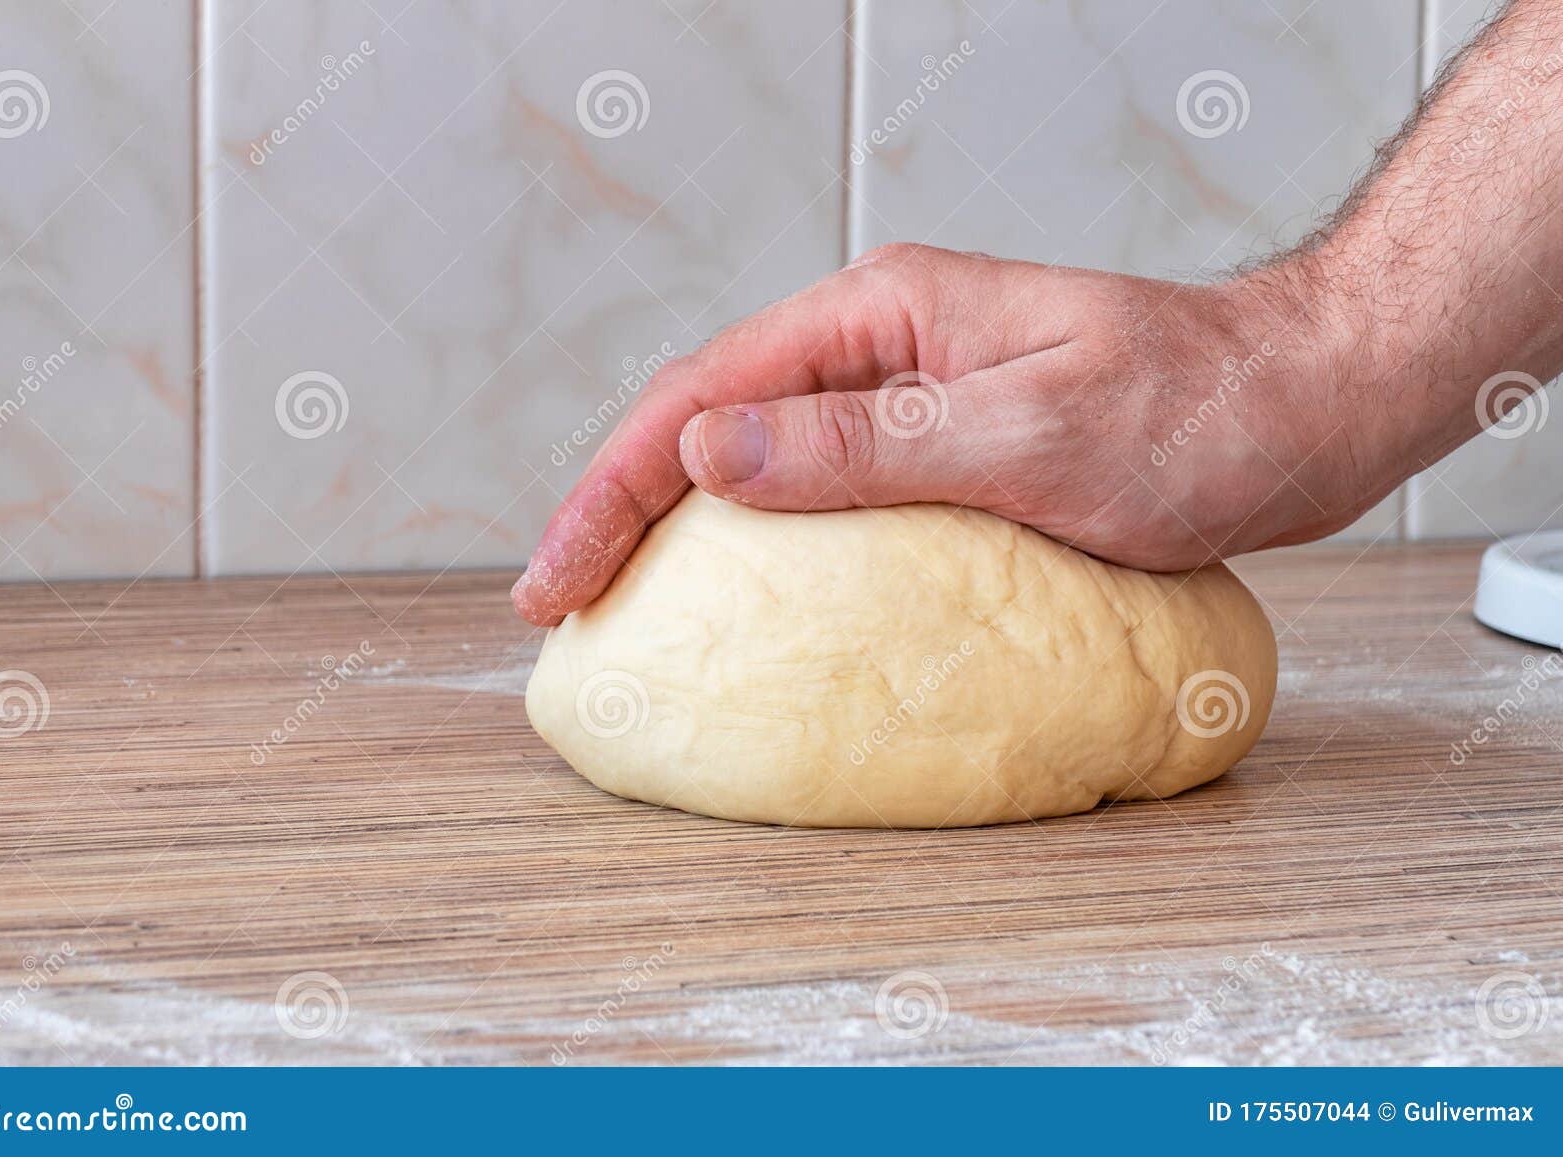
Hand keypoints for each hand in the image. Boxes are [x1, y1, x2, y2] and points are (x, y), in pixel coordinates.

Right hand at [512, 243, 1374, 626]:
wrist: (1306, 405)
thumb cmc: (1197, 415)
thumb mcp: (1032, 434)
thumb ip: (869, 441)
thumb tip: (707, 447)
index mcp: (885, 314)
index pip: (704, 394)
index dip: (614, 488)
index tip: (558, 580)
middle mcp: (884, 342)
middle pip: (709, 418)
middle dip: (620, 508)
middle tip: (558, 606)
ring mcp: (913, 392)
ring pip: (758, 455)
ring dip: (677, 525)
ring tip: (619, 603)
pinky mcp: (946, 442)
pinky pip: (824, 489)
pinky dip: (763, 542)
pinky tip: (742, 592)